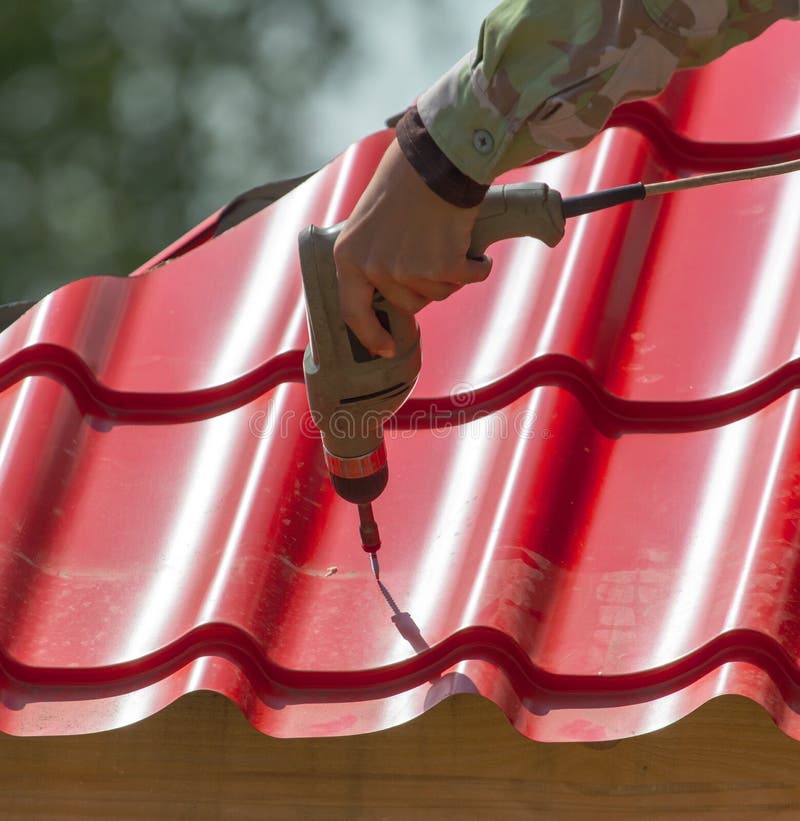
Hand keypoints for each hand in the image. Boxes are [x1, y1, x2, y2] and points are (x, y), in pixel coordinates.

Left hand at [333, 138, 491, 356]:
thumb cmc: (402, 184)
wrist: (434, 157)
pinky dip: (478, 266)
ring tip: (444, 236)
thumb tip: (388, 299)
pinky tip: (473, 246)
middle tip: (430, 249)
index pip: (354, 313)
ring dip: (450, 271)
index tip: (386, 349)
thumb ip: (371, 261)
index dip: (370, 336)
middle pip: (410, 303)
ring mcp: (408, 270)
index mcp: (348, 259)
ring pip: (440, 292)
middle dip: (426, 284)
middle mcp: (375, 269)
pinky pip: (469, 278)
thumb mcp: (367, 225)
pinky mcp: (442, 265)